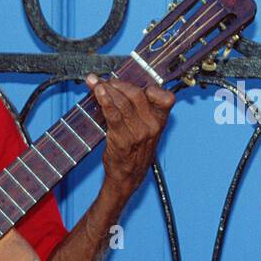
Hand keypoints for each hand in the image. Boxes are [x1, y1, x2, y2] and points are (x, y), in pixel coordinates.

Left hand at [88, 74, 174, 200]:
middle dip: (118, 84)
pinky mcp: (122, 139)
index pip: (165, 97)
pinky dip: (105, 101)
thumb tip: (122, 87)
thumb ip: (142, 110)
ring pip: (122, 103)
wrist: (127, 177)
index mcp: (161, 121)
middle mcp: (153, 126)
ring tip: (95, 84)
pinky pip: (113, 115)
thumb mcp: (147, 130)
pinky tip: (98, 93)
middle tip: (105, 82)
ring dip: (106, 90)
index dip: (150, 87)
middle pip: (137, 94)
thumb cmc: (135, 152)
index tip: (132, 85)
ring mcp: (139, 133)